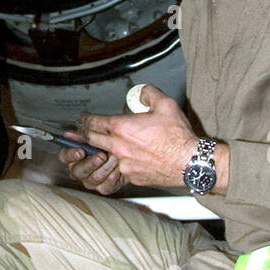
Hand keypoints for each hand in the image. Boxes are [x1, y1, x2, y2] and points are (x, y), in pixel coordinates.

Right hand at [59, 134, 124, 195]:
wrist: (127, 154)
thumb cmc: (109, 143)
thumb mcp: (97, 134)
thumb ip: (83, 134)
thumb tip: (69, 133)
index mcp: (74, 155)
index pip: (64, 156)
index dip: (70, 155)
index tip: (80, 151)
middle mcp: (80, 169)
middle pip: (77, 172)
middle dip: (90, 164)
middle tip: (101, 155)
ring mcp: (91, 180)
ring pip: (91, 180)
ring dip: (104, 169)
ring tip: (114, 159)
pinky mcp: (103, 188)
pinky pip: (104, 187)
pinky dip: (112, 178)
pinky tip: (117, 170)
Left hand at [68, 85, 199, 192]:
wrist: (190, 163)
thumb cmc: (179, 137)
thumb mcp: (166, 105)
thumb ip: (148, 93)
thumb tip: (140, 91)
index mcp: (123, 128)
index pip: (94, 122)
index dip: (85, 119)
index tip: (83, 119)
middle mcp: (119, 147)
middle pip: (92, 140)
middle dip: (84, 135)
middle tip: (79, 132)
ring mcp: (124, 164)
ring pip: (103, 157)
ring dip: (98, 151)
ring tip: (97, 148)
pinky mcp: (131, 177)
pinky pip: (117, 170)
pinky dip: (115, 165)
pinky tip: (118, 161)